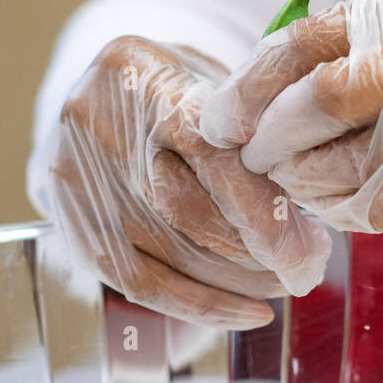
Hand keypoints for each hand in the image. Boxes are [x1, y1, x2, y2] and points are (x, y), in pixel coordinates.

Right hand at [48, 36, 330, 325]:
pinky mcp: (73, 226)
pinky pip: (140, 283)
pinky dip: (199, 304)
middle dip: (254, 247)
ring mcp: (76, 180)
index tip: (307, 244)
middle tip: (307, 265)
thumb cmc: (178, 84)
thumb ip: (247, 119)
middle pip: (183, 206)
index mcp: (140, 72)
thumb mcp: (210, 74)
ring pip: (166, 250)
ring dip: (235, 278)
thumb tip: (308, 185)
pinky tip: (247, 310)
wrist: (100, 94)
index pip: (204, 149)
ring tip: (285, 282)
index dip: (258, 205)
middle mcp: (96, 124)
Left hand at [199, 0, 382, 233]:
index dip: (249, 84)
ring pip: (343, 168)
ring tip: (294, 179)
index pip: (307, 42)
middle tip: (249, 154)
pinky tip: (341, 200)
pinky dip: (346, 211)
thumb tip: (268, 84)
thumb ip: (366, 37)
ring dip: (301, 183)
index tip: (219, 115)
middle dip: (267, 140)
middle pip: (317, 103)